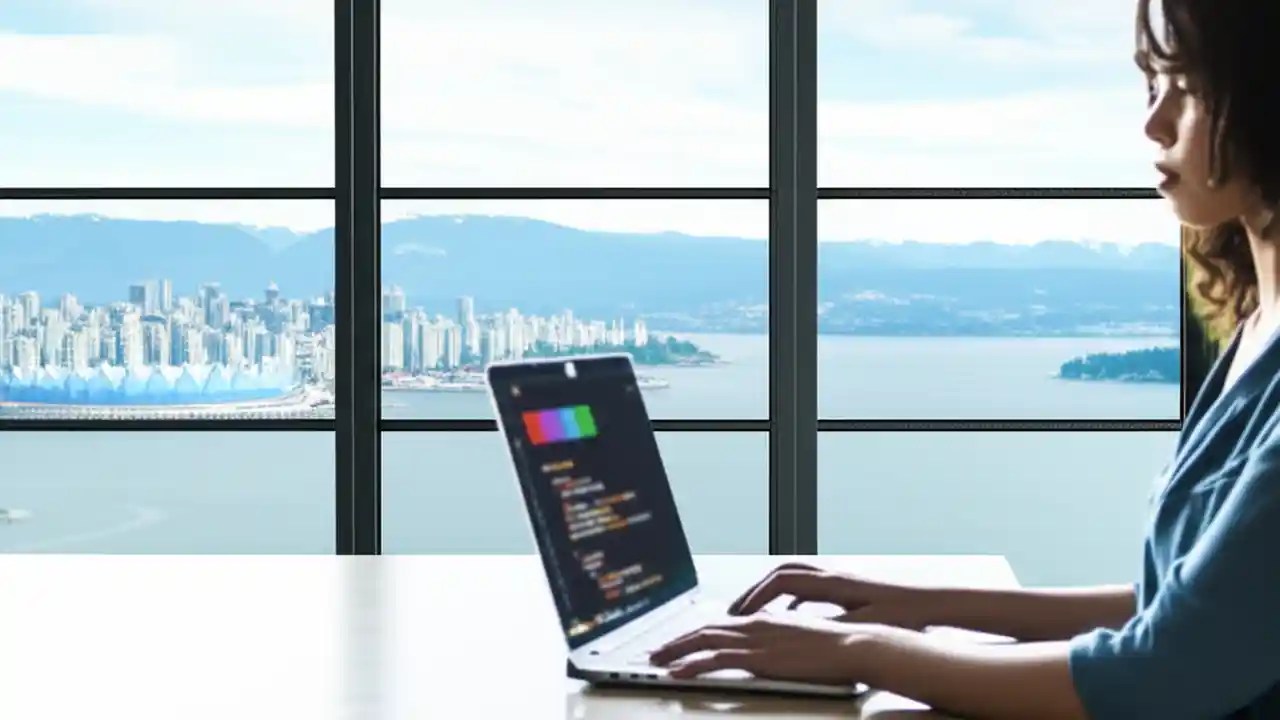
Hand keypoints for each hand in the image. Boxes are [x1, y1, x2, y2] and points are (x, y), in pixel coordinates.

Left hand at [649, 614, 873, 682]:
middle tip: (657, 650)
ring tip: (657, 660)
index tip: (680, 641)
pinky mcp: (757, 657)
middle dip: (678, 640)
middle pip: (705, 629)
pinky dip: (691, 664)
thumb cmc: (834, 648)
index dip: (696, 632)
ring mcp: (754, 640)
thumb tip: (767, 651)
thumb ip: (779, 643)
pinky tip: (677, 672)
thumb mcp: (800, 641)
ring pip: (703, 641)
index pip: (720, 624)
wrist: (852, 645)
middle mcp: (754, 625)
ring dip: (676, 650)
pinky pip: (714, 659)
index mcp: (763, 620)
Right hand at [728, 562, 935, 630]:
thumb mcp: (866, 625)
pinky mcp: (848, 588)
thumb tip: (802, 631)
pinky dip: (790, 598)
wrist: (933, 602)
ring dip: (770, 593)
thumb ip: (832, 626)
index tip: (739, 615)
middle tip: (734, 612)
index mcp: (834, 582)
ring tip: (754, 612)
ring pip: (794, 577)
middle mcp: (832, 575)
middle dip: (754, 592)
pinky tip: (789, 615)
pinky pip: (808, 587)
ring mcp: (839, 579)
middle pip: (781, 573)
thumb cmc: (905, 613)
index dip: (756, 597)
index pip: (782, 581)